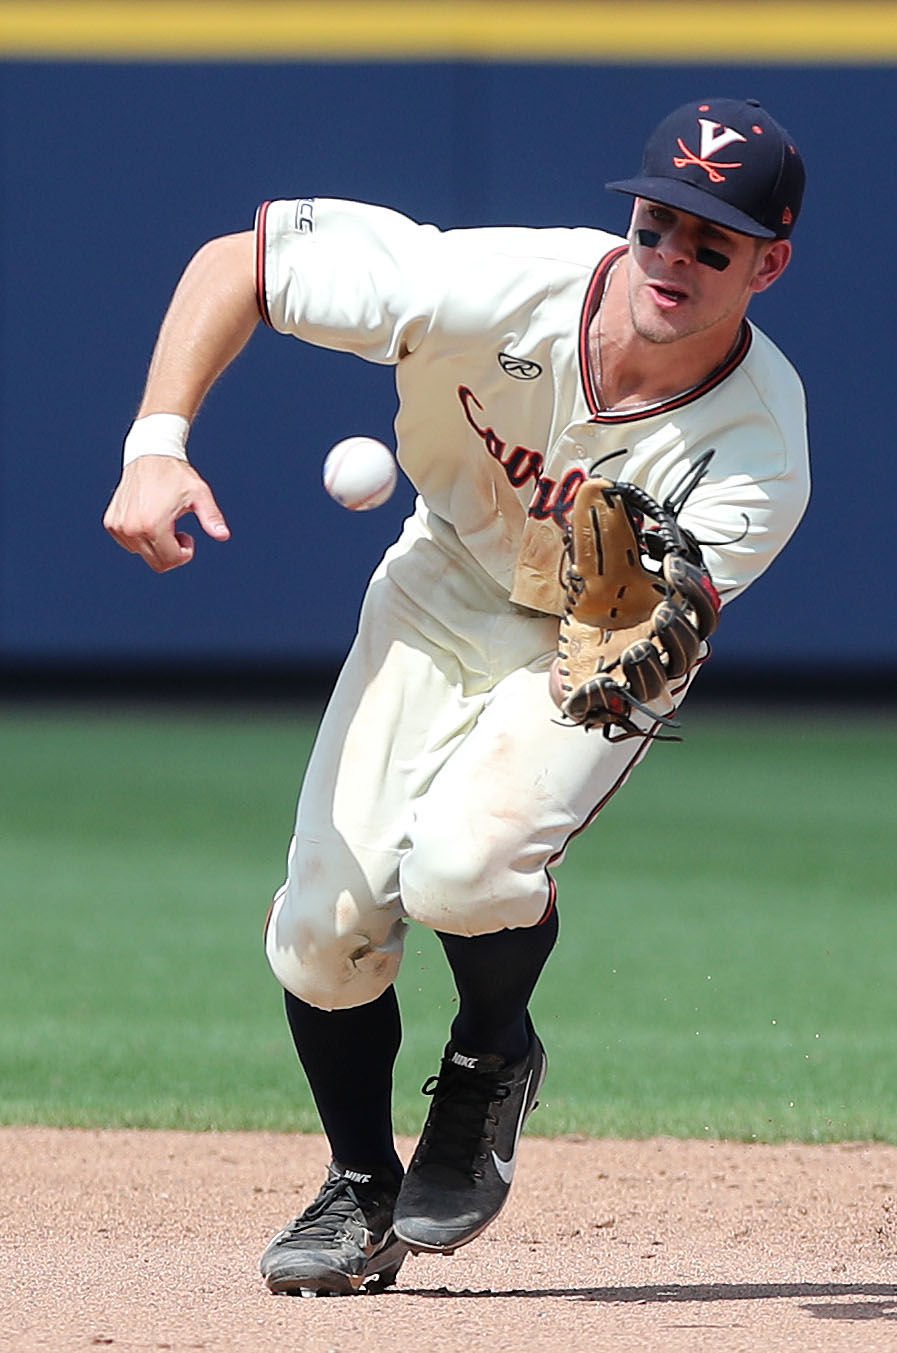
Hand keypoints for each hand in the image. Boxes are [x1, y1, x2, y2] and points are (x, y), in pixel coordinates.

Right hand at [103, 455, 230, 572]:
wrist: (149, 455)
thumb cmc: (177, 475)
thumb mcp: (199, 495)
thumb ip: (211, 517)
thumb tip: (223, 535)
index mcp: (153, 525)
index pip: (170, 561)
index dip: (184, 553)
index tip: (187, 536)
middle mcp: (131, 529)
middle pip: (156, 563)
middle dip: (171, 552)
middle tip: (177, 531)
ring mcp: (118, 527)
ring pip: (143, 555)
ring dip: (156, 544)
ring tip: (163, 520)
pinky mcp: (111, 523)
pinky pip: (130, 545)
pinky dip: (141, 538)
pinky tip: (149, 518)